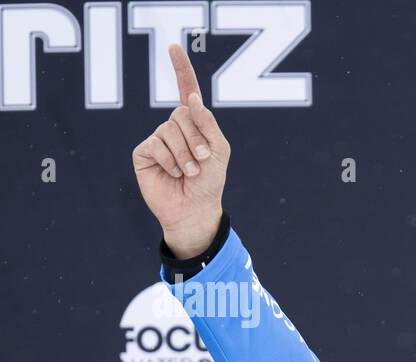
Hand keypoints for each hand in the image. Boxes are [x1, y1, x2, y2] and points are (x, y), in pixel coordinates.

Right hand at [131, 43, 229, 258]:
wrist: (195, 208)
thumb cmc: (210, 181)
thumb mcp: (218, 151)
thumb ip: (208, 124)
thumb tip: (189, 98)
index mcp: (194, 122)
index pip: (185, 90)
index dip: (180, 69)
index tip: (172, 46)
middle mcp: (174, 126)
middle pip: (181, 115)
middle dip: (196, 140)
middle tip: (201, 162)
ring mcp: (157, 137)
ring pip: (169, 130)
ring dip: (184, 155)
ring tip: (188, 172)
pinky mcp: (143, 151)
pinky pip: (155, 144)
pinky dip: (169, 161)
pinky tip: (173, 173)